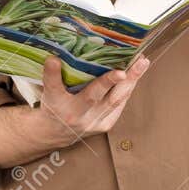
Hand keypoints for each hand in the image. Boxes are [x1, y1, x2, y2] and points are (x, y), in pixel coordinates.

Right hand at [32, 54, 150, 144]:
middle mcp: (74, 114)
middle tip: (125, 66)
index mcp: (55, 103)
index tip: (54, 60)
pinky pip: (118, 106)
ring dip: (130, 81)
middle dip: (110, 80)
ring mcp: (92, 122)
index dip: (53, 74)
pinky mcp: (104, 125)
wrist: (57, 134)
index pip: (53, 87)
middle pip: (93, 95)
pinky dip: (127, 90)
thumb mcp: (46, 90)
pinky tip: (136, 76)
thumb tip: (53, 56)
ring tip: (142, 63)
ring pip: (114, 100)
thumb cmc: (54, 106)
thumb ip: (51, 75)